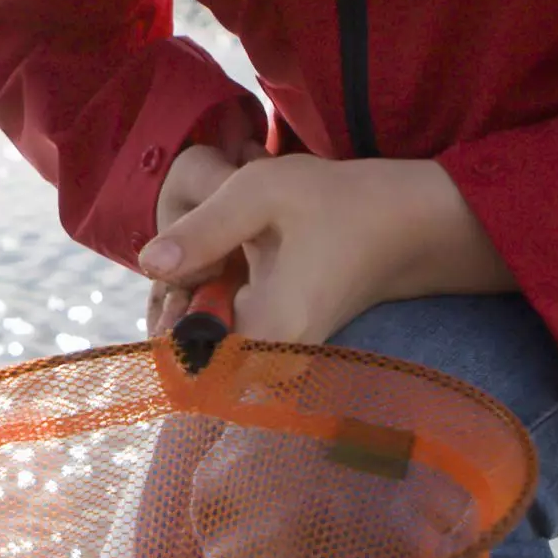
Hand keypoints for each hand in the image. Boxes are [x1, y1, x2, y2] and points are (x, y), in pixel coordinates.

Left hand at [139, 149, 512, 346]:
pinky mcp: (285, 351)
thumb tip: (148, 263)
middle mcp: (277, 365)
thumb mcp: (262, 192)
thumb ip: (203, 229)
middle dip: (174, 315)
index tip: (173, 284)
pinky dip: (215, 312)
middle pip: (188, 363)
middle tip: (193, 266)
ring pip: (207, 355)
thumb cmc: (339, 201)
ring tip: (216, 266)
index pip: (181, 363)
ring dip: (193, 312)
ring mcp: (283, 363)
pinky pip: (229, 347)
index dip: (163, 323)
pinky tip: (229, 273)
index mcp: (270, 335)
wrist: (409, 223)